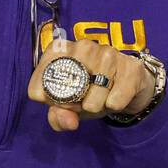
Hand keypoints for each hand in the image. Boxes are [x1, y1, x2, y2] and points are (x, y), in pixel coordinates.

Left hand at [27, 39, 155, 132]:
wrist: (128, 84)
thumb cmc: (91, 91)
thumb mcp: (69, 106)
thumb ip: (58, 117)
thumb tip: (68, 121)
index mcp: (58, 50)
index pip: (37, 87)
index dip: (49, 103)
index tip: (61, 101)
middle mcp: (82, 46)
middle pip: (66, 96)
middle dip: (74, 106)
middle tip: (83, 99)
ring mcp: (107, 53)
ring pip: (92, 102)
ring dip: (96, 106)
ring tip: (101, 95)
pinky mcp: (129, 67)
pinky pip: (114, 102)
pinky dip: (114, 105)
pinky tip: (116, 93)